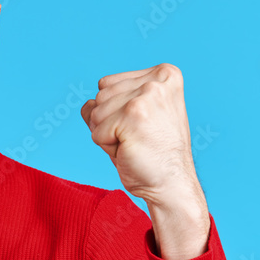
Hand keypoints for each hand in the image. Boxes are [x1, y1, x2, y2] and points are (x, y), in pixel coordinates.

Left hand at [81, 64, 207, 258]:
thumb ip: (110, 103)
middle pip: (100, 96)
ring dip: (108, 135)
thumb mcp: (132, 119)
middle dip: (109, 123)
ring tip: (135, 144)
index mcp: (164, 74)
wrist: (172, 185)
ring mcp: (147, 95)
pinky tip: (131, 151)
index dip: (115, 112)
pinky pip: (96, 132)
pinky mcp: (134, 114)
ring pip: (95, 113)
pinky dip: (107, 147)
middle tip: (138, 139)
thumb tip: (86, 104)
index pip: (107, 84)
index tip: (142, 126)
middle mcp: (157, 80)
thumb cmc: (153, 154)